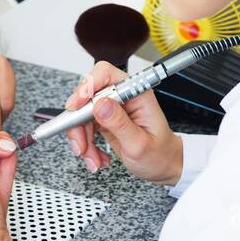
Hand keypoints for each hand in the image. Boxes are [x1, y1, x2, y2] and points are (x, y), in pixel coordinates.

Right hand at [65, 61, 182, 184]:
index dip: (87, 86)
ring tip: (92, 158)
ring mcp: (111, 108)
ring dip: (81, 139)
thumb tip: (100, 104)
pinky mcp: (104, 119)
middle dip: (79, 123)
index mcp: (136, 93)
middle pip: (87, 96)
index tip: (76, 107)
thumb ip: (120, 124)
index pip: (106, 74)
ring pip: (81, 114)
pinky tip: (96, 157)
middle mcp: (122, 97)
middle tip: (81, 145)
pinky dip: (85, 144)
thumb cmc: (160, 154)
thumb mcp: (140, 144)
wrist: (163, 166)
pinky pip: (83, 126)